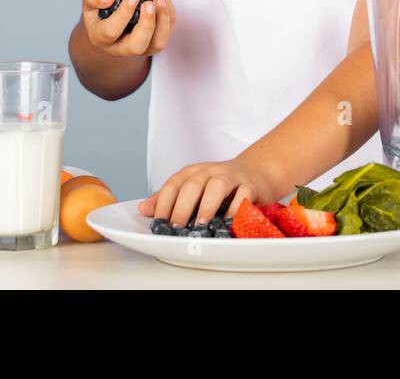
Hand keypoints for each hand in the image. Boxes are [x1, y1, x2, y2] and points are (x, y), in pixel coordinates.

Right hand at [81, 0, 173, 58]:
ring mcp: (141, 45)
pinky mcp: (156, 38)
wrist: (116, 6)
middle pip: (136, 47)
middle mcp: (121, 47)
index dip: (123, 15)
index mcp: (100, 37)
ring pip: (158, 44)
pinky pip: (168, 29)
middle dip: (146, 24)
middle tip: (148, 4)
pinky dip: (169, 11)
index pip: (111, 32)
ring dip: (163, 20)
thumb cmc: (103, 2)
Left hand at [137, 153, 287, 226]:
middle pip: (192, 185)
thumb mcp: (193, 187)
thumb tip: (143, 209)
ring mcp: (231, 177)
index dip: (163, 203)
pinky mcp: (251, 186)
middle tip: (176, 228)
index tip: (158, 223)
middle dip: (182, 207)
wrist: (256, 172)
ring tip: (200, 225)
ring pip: (217, 186)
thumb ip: (169, 198)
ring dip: (207, 206)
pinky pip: (243, 195)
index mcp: (193, 173)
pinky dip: (235, 209)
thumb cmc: (220, 185)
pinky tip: (228, 223)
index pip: (173, 184)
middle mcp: (210, 172)